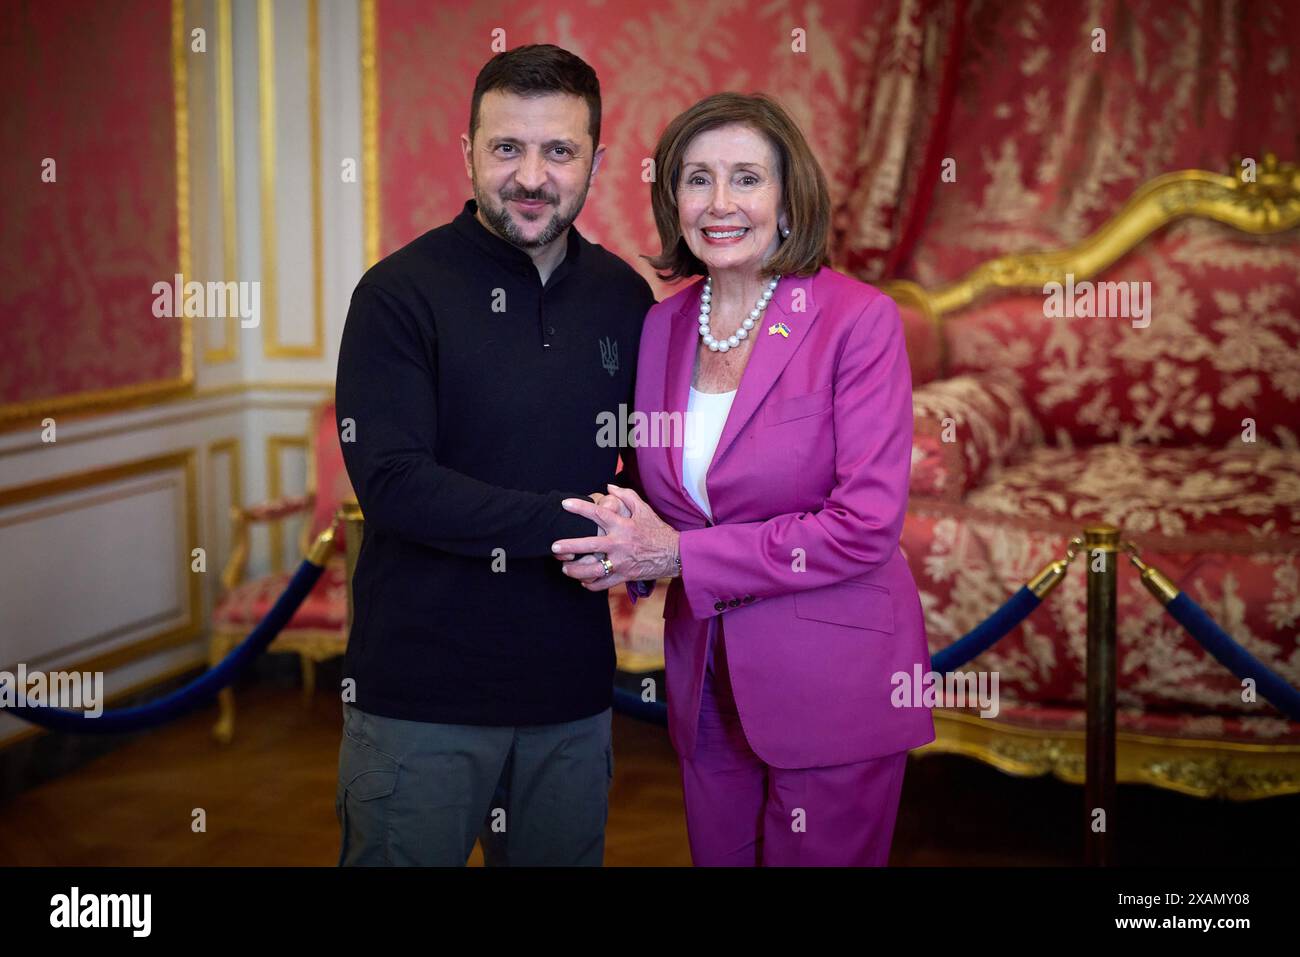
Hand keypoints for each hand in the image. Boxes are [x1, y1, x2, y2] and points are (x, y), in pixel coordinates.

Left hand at [552, 484, 679, 590]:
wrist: (674, 555)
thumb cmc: (657, 531)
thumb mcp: (644, 510)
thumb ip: (626, 496)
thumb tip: (608, 486)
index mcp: (623, 526)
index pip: (599, 514)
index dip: (581, 508)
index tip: (565, 504)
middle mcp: (620, 544)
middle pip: (590, 545)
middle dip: (570, 546)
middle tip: (554, 547)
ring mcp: (622, 562)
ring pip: (594, 570)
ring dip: (576, 570)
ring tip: (565, 568)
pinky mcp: (624, 576)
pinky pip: (604, 584)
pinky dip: (591, 584)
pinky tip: (583, 580)